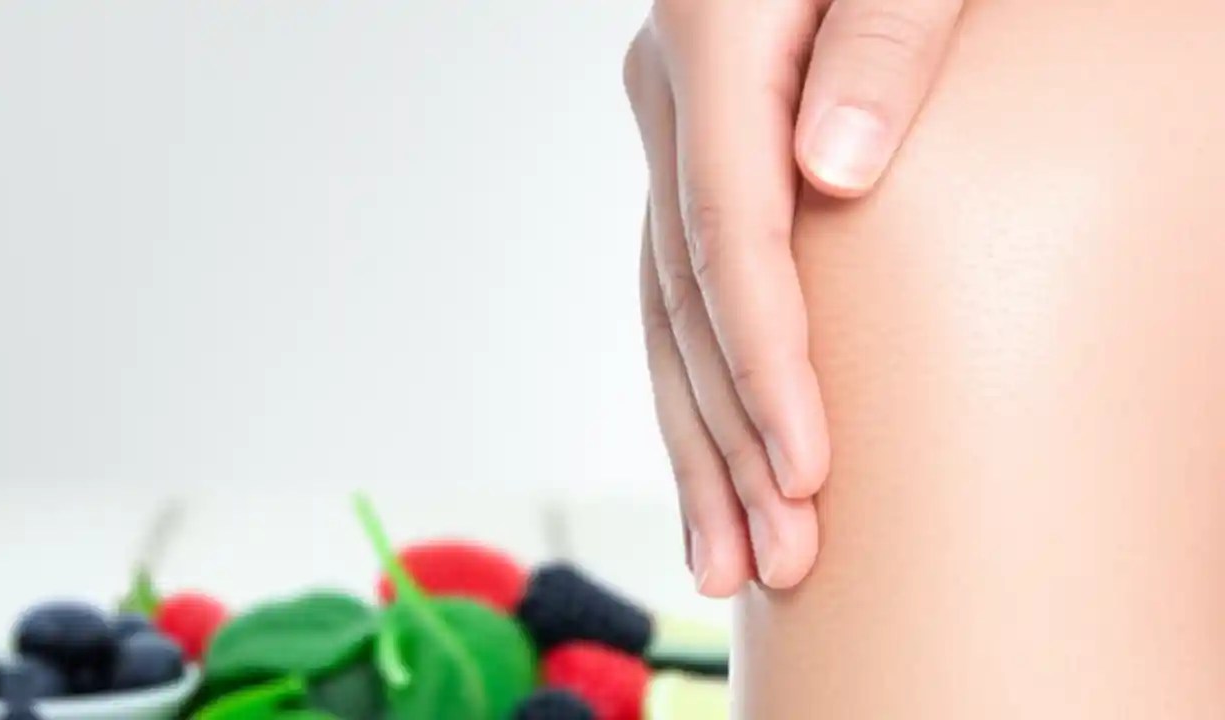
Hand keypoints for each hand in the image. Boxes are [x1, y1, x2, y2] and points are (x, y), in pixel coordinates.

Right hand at [625, 0, 962, 594]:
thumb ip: (881, 40)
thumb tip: (835, 173)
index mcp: (710, 38)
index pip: (728, 236)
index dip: (765, 363)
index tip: (806, 469)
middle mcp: (671, 95)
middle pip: (685, 298)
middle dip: (728, 439)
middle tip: (774, 558)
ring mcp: (676, 129)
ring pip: (667, 309)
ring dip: (697, 438)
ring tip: (727, 555)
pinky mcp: (701, 154)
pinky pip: (681, 283)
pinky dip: (699, 378)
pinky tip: (712, 454)